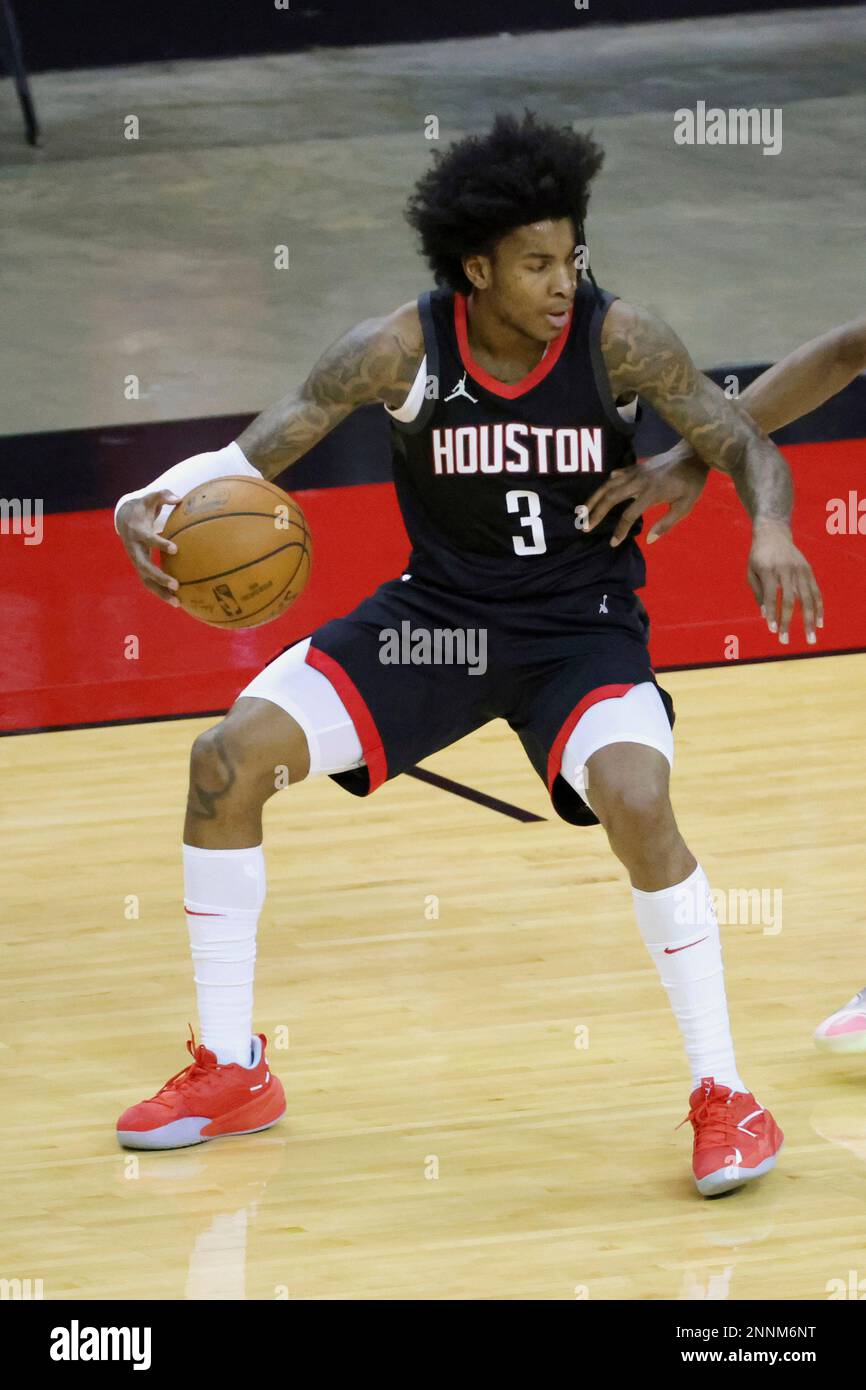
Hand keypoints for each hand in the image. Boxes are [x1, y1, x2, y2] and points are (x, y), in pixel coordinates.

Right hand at [116, 489, 181, 605]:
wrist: (124, 519)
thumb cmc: (142, 508)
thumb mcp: (150, 498)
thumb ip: (163, 495)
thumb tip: (178, 498)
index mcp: (137, 533)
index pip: (148, 539)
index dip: (159, 543)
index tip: (175, 549)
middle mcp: (134, 550)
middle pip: (144, 567)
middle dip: (159, 576)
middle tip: (175, 584)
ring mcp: (136, 561)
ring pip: (146, 581)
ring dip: (161, 593)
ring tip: (178, 603)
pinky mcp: (141, 569)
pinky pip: (151, 584)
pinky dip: (162, 593)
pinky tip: (179, 602)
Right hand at [584, 447, 709, 546]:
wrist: (692, 455)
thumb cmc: (692, 483)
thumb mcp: (685, 506)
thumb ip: (667, 523)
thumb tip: (649, 540)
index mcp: (651, 493)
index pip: (629, 514)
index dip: (619, 530)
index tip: (613, 543)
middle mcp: (639, 481)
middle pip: (611, 497)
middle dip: (597, 513)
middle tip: (586, 527)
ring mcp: (635, 472)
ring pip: (609, 485)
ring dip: (594, 498)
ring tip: (583, 511)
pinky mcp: (636, 467)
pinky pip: (616, 476)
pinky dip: (606, 484)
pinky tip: (600, 493)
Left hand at [748, 519, 823, 643]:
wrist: (773, 534)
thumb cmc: (758, 557)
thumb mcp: (751, 572)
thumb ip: (758, 593)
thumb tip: (766, 615)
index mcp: (768, 570)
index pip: (771, 595)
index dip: (772, 613)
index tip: (772, 630)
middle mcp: (786, 570)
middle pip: (790, 599)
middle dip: (788, 622)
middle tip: (785, 640)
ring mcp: (799, 569)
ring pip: (807, 597)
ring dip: (809, 619)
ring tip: (810, 637)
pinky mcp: (808, 570)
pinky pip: (816, 591)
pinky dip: (819, 608)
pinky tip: (819, 623)